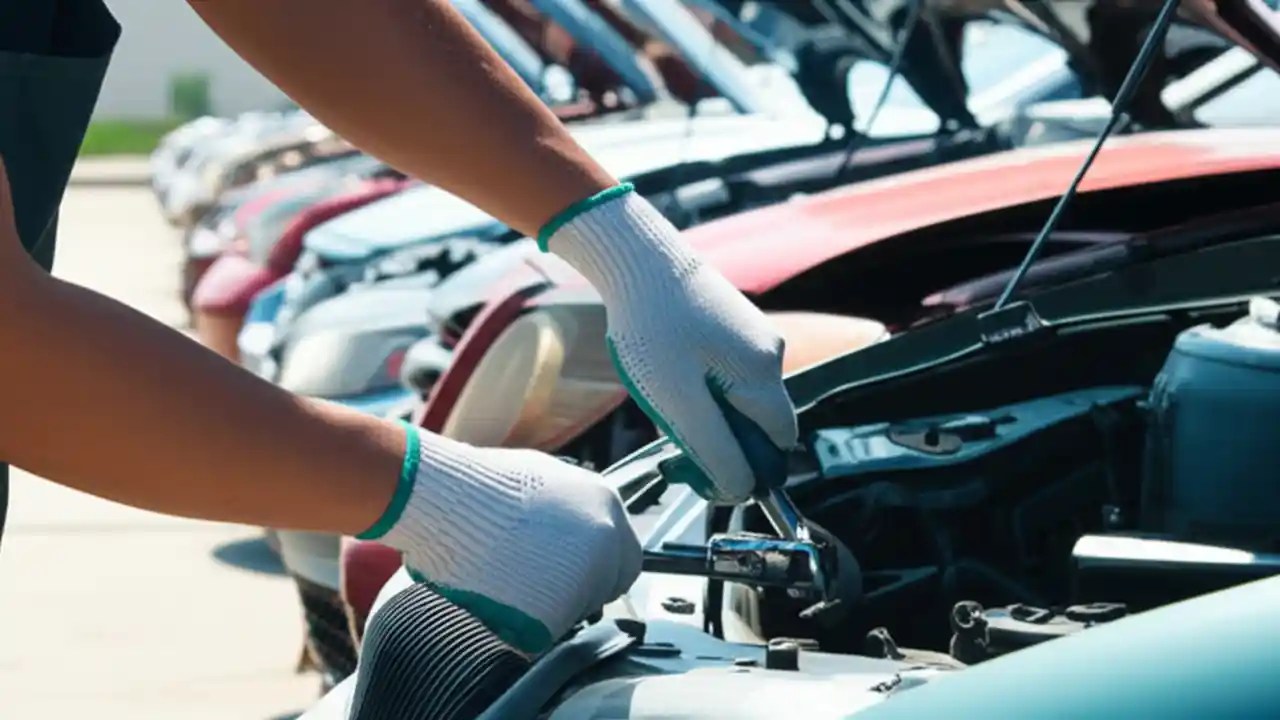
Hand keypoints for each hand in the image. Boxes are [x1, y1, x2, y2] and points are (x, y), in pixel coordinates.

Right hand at [359, 424, 640, 656]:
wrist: (442, 499)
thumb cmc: (481, 485)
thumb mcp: (544, 478)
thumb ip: (574, 507)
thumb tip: (578, 528)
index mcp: (605, 505)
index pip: (625, 558)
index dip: (599, 570)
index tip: (575, 574)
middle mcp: (604, 543)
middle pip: (606, 587)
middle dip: (579, 590)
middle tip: (542, 586)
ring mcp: (581, 579)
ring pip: (577, 611)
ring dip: (552, 605)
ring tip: (512, 584)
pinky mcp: (552, 612)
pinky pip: (547, 631)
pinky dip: (529, 626)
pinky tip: (502, 601)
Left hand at [544, 186, 797, 503]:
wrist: (635, 258)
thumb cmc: (652, 329)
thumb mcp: (680, 404)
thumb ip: (717, 451)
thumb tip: (743, 490)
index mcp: (764, 376)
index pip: (778, 444)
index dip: (747, 466)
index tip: (702, 469)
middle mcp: (770, 353)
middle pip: (760, 422)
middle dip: (723, 438)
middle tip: (674, 432)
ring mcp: (753, 334)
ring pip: (741, 397)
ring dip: (708, 411)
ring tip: (663, 395)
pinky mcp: (732, 322)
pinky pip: (727, 371)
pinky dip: (701, 385)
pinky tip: (665, 371)